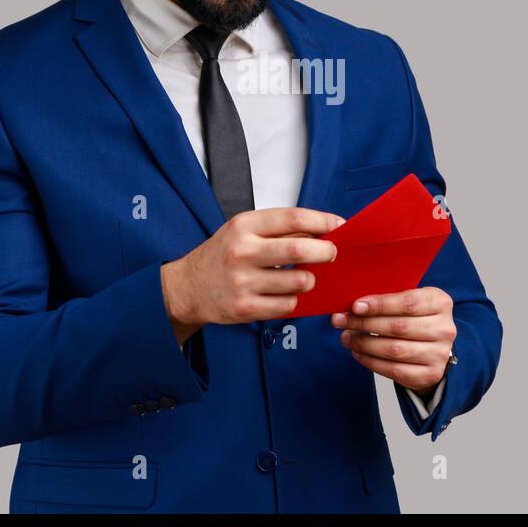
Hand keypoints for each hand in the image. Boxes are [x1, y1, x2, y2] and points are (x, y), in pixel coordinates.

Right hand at [161, 207, 344, 341]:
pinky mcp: (245, 308)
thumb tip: (323, 229)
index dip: (322, 221)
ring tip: (302, 277)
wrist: (189, 287)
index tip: (338, 225)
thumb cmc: (222, 255)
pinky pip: (288, 305)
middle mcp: (242, 252)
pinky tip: (284, 293)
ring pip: (299, 282)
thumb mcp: (244, 231)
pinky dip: (293, 299)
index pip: (293, 218)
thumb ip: (280, 229)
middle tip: (331, 253)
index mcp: (244, 226)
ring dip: (309, 280)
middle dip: (325, 251)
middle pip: (300, 250)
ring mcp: (243, 282)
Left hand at [332, 287, 455, 395]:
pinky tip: (358, 352)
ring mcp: (439, 354)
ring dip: (364, 343)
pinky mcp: (429, 375)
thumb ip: (388, 298)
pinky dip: (371, 361)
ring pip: (394, 350)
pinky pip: (394, 370)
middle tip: (341, 321)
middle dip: (364, 323)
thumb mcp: (410, 300)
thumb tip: (355, 303)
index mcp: (440, 303)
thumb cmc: (415, 318)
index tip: (355, 306)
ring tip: (346, 337)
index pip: (408, 303)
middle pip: (398, 327)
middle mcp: (444, 329)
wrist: (433, 347)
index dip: (380, 305)